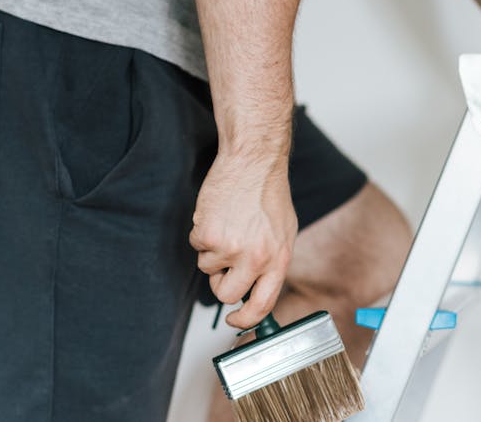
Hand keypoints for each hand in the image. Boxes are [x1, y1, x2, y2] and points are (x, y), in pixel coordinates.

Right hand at [189, 152, 296, 329]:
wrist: (253, 162)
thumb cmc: (268, 192)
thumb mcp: (284, 232)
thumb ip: (271, 262)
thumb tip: (257, 288)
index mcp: (278, 260)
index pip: (262, 306)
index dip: (245, 319)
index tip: (234, 319)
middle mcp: (255, 258)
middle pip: (227, 295)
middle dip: (220, 283)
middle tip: (224, 264)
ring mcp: (231, 248)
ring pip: (207, 268)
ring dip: (212, 250)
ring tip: (227, 224)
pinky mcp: (208, 235)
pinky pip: (196, 246)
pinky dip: (202, 233)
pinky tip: (217, 215)